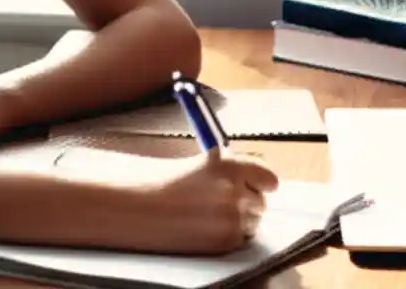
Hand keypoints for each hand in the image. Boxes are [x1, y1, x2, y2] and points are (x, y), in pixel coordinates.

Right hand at [126, 150, 280, 254]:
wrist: (137, 207)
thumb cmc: (163, 184)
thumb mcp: (201, 166)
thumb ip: (229, 173)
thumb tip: (256, 184)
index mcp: (230, 164)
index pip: (268, 178)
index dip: (261, 184)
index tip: (258, 188)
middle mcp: (235, 188)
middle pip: (261, 203)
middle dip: (246, 205)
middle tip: (220, 205)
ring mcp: (232, 216)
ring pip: (252, 223)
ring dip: (238, 223)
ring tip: (208, 218)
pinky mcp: (225, 239)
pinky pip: (241, 240)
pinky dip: (228, 238)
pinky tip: (204, 229)